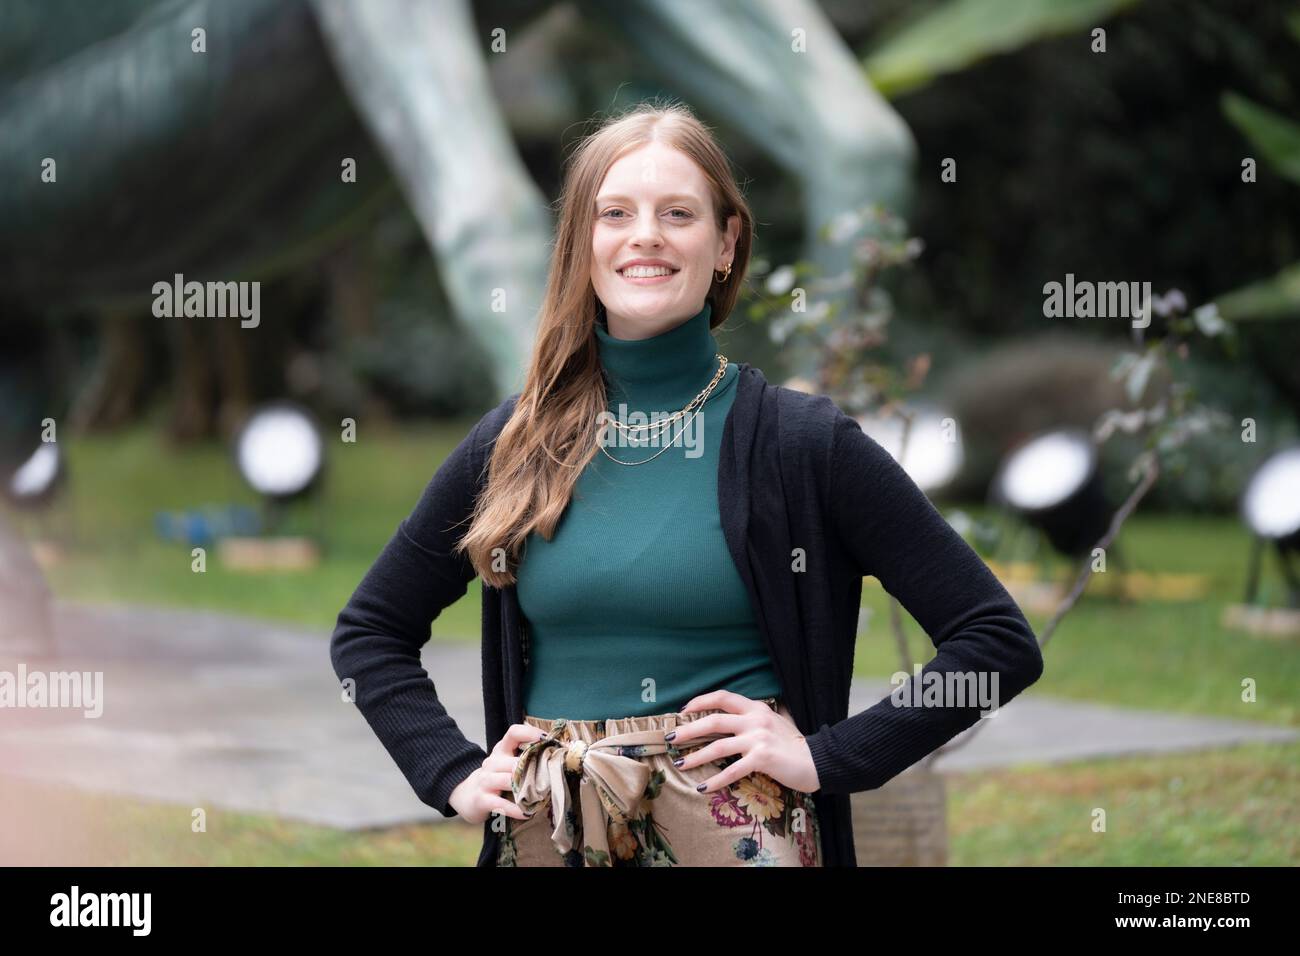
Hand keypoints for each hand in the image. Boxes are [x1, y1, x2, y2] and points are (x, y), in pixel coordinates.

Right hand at [448, 722, 548, 824]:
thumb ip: (525, 757)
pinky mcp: (481, 800)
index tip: (546, 740)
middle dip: (534, 768)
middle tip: (553, 775)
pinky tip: (527, 812)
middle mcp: (492, 762)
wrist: (466, 795)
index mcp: (501, 750)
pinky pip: (501, 804)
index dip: (530, 733)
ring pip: (507, 781)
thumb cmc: (495, 777)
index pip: (513, 733)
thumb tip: (556, 754)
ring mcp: (486, 781)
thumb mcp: (506, 762)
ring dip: (526, 789)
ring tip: (543, 795)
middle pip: (514, 761)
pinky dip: (516, 809)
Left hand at [668, 689, 820, 794]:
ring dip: (695, 756)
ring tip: (680, 763)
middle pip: (714, 720)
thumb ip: (757, 717)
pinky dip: (715, 780)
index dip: (701, 701)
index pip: (723, 697)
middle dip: (688, 729)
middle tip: (670, 738)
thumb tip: (738, 716)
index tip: (684, 710)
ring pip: (718, 746)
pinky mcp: (762, 759)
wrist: (817, 760)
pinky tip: (703, 787)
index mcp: (756, 708)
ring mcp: (758, 739)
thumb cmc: (794, 743)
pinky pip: (732, 770)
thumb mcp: (776, 721)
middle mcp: (755, 720)